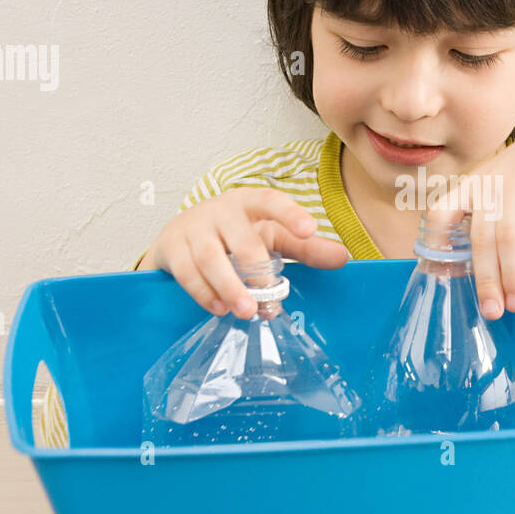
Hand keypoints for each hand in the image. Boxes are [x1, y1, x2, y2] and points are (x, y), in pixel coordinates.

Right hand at [141, 187, 349, 318]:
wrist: (179, 235)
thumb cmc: (234, 235)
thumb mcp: (270, 236)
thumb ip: (306, 247)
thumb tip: (343, 258)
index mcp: (250, 203)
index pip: (271, 201)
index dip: (289, 214)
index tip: (309, 229)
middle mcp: (220, 210)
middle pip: (242, 240)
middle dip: (257, 273)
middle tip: (271, 302)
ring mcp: (193, 227)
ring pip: (211, 258)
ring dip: (230, 287)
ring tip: (246, 312)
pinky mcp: (171, 247)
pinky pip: (187, 273)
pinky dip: (204, 293)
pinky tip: (220, 308)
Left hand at [425, 120, 514, 319]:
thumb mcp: (494, 190)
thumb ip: (481, 220)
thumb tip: (475, 272)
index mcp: (469, 188)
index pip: (440, 214)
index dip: (434, 243)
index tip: (438, 274)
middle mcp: (488, 186)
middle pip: (480, 238)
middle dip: (485, 278)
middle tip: (491, 311)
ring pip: (509, 236)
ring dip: (512, 274)